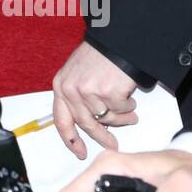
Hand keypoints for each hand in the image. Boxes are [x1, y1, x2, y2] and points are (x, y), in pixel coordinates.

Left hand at [52, 42, 139, 158]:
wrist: (115, 40)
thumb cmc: (99, 56)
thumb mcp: (77, 74)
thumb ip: (77, 98)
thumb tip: (88, 125)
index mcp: (61, 86)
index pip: (61, 120)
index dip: (70, 139)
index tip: (80, 151)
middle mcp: (71, 90)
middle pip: (86, 124)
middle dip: (102, 137)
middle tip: (112, 144)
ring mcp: (89, 92)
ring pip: (106, 118)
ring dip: (120, 119)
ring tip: (130, 114)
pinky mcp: (108, 92)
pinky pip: (121, 110)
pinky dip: (128, 106)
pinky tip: (129, 97)